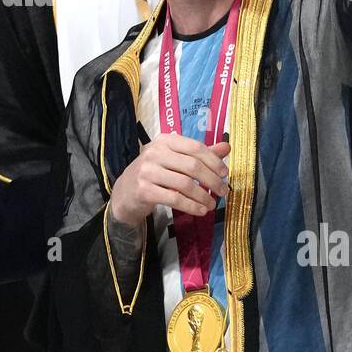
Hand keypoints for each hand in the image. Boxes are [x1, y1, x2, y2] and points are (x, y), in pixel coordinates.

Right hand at [109, 134, 230, 229]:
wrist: (125, 192)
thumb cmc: (154, 174)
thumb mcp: (175, 160)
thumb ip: (200, 154)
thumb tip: (227, 147)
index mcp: (165, 141)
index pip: (195, 147)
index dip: (213, 161)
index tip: (225, 173)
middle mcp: (154, 153)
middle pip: (192, 166)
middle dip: (212, 180)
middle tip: (222, 192)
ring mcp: (147, 171)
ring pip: (185, 184)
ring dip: (203, 196)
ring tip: (212, 205)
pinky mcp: (144, 190)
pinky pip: (174, 198)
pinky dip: (191, 206)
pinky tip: (200, 211)